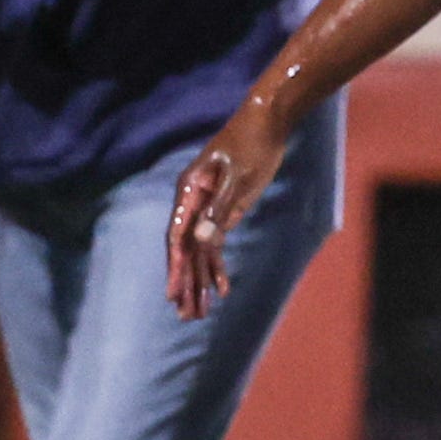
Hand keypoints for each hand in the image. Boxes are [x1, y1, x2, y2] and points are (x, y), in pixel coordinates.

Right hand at [167, 104, 291, 319]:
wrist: (266, 124)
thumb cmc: (250, 144)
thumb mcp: (237, 177)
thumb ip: (220, 209)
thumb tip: (201, 240)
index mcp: (189, 193)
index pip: (178, 238)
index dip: (177, 268)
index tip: (174, 293)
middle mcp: (193, 205)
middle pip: (186, 251)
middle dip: (187, 283)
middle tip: (186, 315)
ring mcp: (208, 210)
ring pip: (201, 252)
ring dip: (201, 282)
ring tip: (199, 313)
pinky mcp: (225, 212)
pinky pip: (216, 245)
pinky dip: (218, 267)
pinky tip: (221, 289)